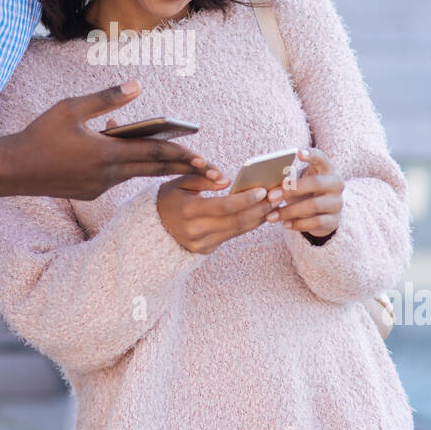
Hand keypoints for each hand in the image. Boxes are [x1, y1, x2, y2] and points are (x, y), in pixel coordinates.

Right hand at [2, 80, 209, 199]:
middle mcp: (109, 174)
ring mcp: (100, 187)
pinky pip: (118, 178)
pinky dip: (131, 168)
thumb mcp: (72, 108)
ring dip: (161, 169)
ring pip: (138, 174)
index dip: (184, 156)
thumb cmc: (40, 134)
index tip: (208, 162)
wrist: (14, 169)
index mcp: (108, 153)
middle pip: (156, 170)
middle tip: (215, 177)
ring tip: (186, 166)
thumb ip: (106, 99)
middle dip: (187, 172)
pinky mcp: (90, 192)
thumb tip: (136, 86)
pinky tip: (129, 154)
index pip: (156, 153)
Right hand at [156, 167, 282, 254]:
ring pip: (237, 230)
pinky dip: (248, 225)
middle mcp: (195, 230)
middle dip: (260, 208)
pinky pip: (232, 235)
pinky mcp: (206, 250)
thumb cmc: (169, 199)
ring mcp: (201, 243)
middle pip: (236, 221)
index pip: (224, 206)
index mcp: (188, 211)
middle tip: (277, 196)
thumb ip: (203, 179)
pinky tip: (260, 214)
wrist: (153, 229)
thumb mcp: (180, 183)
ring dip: (258, 218)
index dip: (245, 199)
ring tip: (274, 205)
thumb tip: (228, 181)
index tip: (262, 190)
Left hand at [268, 147, 342, 241]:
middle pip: (315, 183)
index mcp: (327, 169)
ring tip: (271, 216)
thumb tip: (267, 185)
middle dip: (291, 190)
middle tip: (270, 196)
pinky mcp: (334, 221)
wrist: (324, 214)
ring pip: (313, 205)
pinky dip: (298, 224)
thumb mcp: (300, 182)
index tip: (298, 152)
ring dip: (289, 211)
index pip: (321, 158)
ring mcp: (337, 203)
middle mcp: (336, 184)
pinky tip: (285, 224)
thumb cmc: (307, 192)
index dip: (311, 155)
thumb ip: (288, 180)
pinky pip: (315, 222)